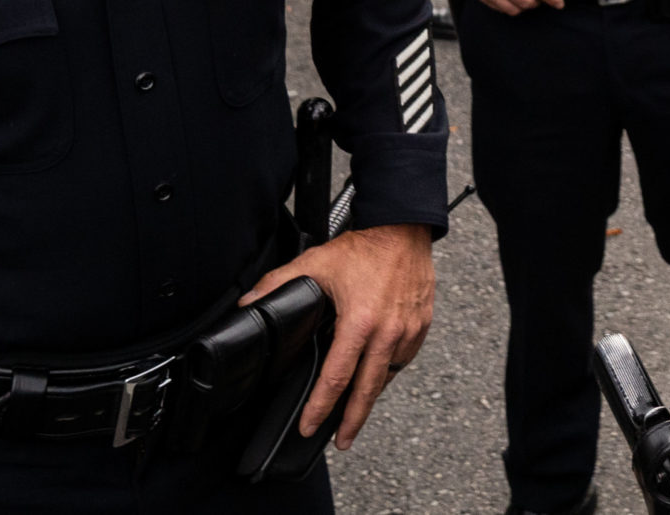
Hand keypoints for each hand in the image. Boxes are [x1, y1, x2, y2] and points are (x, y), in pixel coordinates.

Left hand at [242, 223, 433, 447]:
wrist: (404, 229)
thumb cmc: (364, 247)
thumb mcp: (315, 263)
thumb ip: (276, 285)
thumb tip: (247, 305)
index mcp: (360, 322)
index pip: (336, 377)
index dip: (321, 407)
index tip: (310, 426)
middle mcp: (388, 331)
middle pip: (368, 390)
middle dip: (352, 420)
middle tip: (341, 441)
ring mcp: (408, 330)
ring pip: (388, 375)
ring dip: (371, 394)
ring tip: (356, 411)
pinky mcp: (422, 325)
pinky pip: (404, 358)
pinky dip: (389, 370)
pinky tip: (377, 376)